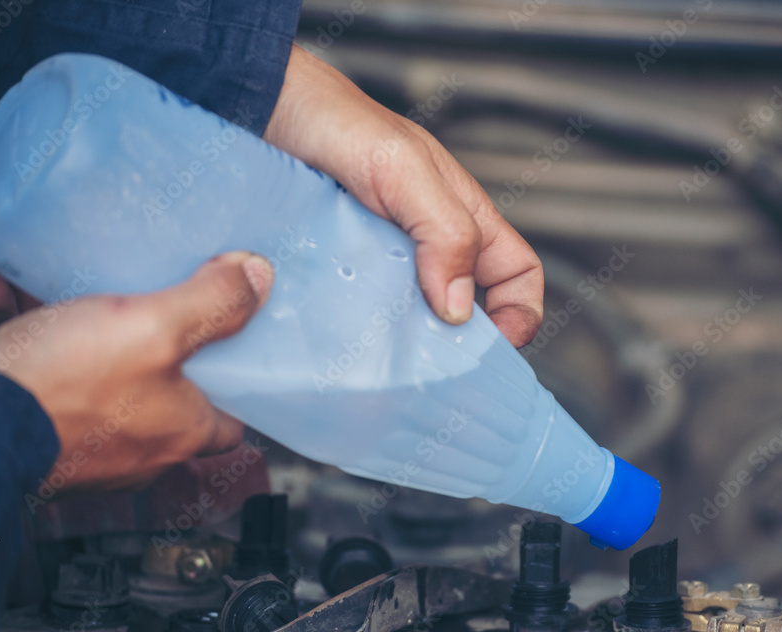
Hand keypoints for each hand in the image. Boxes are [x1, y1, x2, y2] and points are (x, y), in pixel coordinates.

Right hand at [0, 252, 273, 491]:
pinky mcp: (34, 427)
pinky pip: (38, 369)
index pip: (232, 418)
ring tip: (58, 284)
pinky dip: (22, 329)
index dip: (237, 381)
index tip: (232, 341)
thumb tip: (259, 278)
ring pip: (93, 369)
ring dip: (73, 320)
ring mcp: (84, 441)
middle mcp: (137, 446)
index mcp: (181, 432)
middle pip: (163, 384)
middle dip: (148, 335)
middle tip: (145, 297)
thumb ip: (211, 304)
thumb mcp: (152, 330)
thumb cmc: (62, 390)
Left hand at [263, 45, 543, 346]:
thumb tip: (459, 308)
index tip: (493, 349)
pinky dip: (357, 335)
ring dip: (401, 347)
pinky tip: (340, 344)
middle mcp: (427, 245)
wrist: (261, 109)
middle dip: (456, 345)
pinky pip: (360, 316)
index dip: (520, 313)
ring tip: (380, 366)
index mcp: (462, 218)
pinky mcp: (339, 274)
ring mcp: (381, 264)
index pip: (517, 274)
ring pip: (410, 321)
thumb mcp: (404, 170)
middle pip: (465, 311)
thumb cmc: (339, 122)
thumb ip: (445, 231)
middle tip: (429, 372)